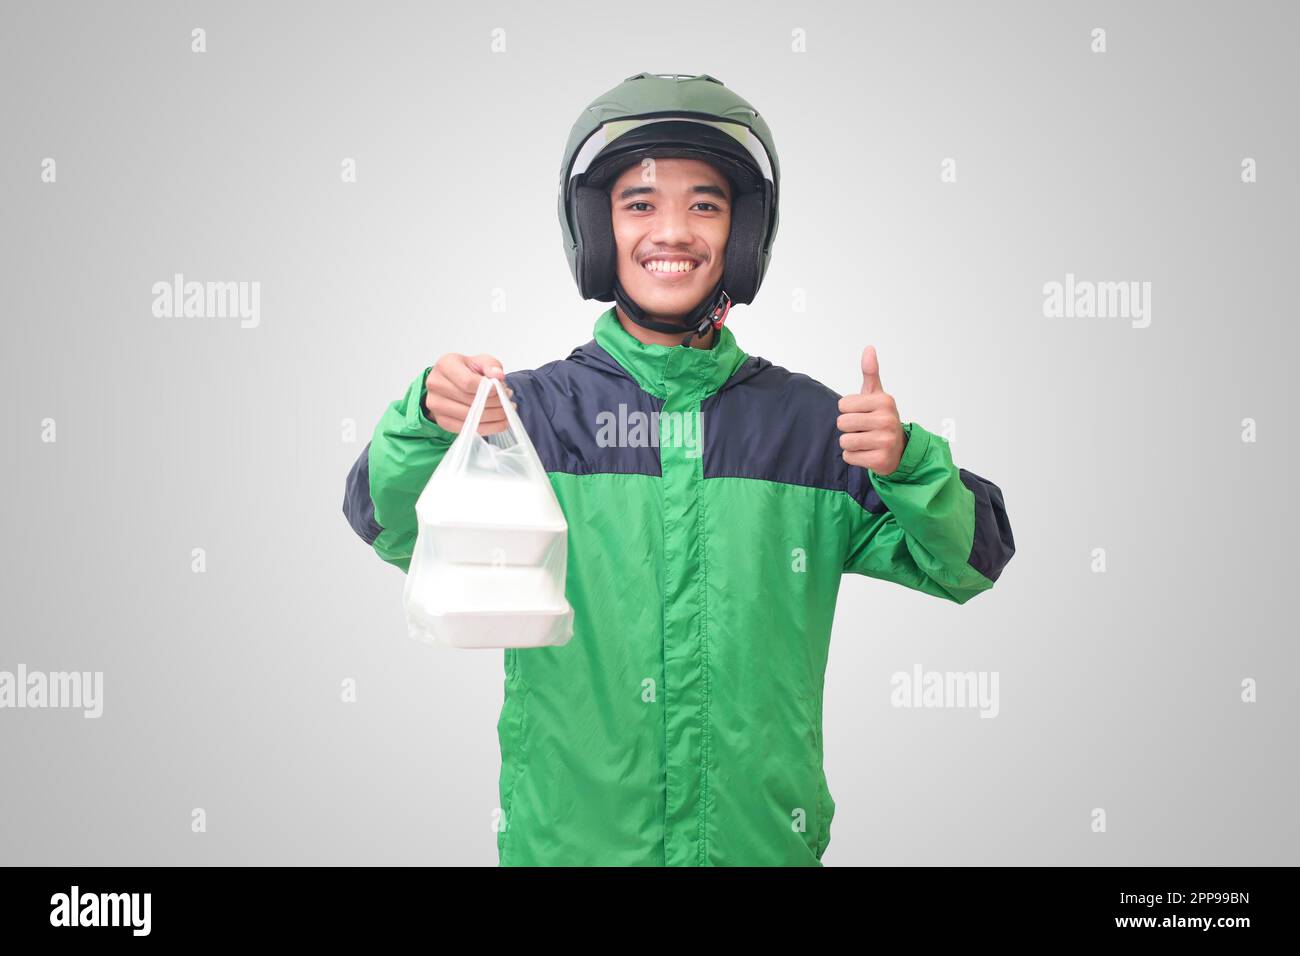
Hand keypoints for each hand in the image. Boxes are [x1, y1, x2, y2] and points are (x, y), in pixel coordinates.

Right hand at [424, 353, 514, 434]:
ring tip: (506, 411)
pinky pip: (468, 429)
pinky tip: (500, 422)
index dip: (487, 389)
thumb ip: (491, 365)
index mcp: (445, 365)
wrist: (452, 382)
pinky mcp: (442, 421)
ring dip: (493, 416)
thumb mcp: (480, 361)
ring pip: (470, 417)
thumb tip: (499, 375)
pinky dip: (488, 428)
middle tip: (508, 401)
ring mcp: (436, 405)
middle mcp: (436, 384)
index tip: (501, 390)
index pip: (468, 382)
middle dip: (495, 403)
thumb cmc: (466, 370)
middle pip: (470, 401)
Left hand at [837, 345, 906, 474]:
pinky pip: (849, 456)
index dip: (848, 411)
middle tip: (863, 429)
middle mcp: (887, 420)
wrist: (898, 449)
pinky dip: (854, 456)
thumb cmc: (881, 419)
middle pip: (842, 423)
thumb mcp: (877, 395)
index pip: (843, 405)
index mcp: (884, 401)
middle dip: (848, 428)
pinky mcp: (880, 460)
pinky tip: (867, 452)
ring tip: (865, 441)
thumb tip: (869, 348)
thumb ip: (870, 373)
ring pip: (844, 441)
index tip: (863, 413)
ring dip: (850, 443)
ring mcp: (885, 441)